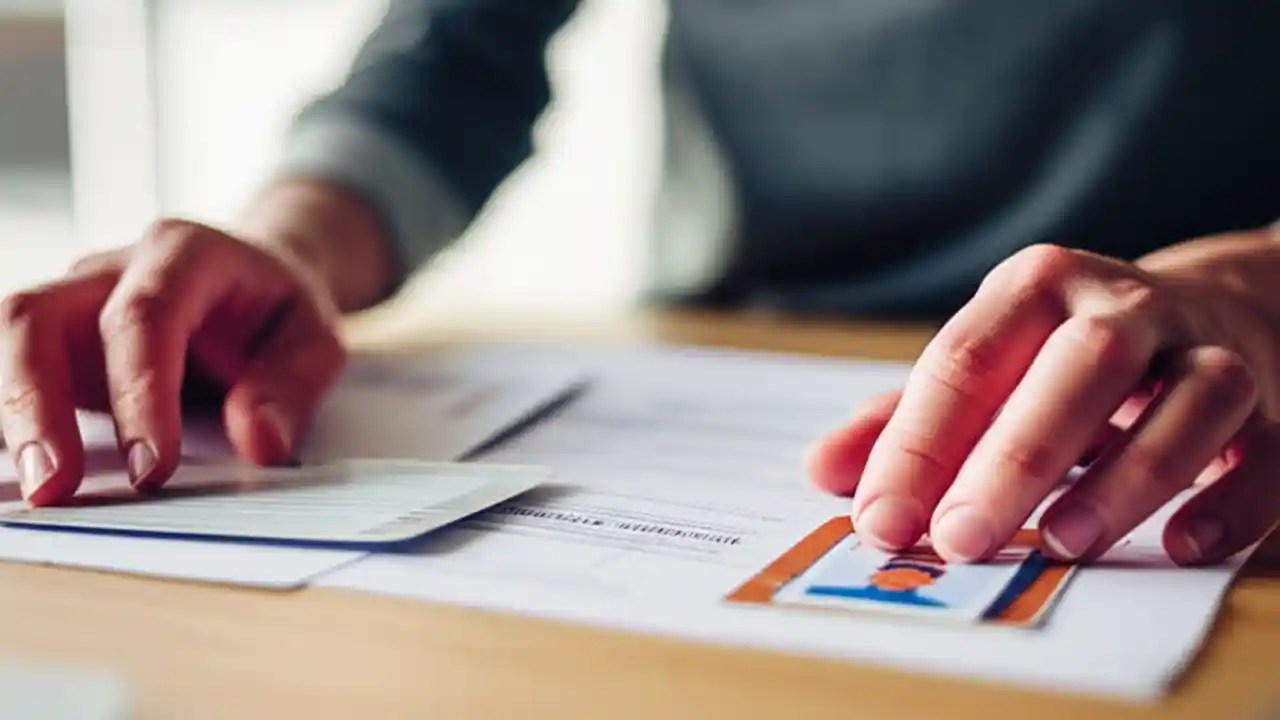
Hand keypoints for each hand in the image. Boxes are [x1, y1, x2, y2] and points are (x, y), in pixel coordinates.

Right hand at [0, 219, 346, 504]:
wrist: (255, 275)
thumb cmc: (278, 310)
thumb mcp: (316, 339)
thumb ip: (290, 386)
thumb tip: (258, 441)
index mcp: (184, 253)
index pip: (142, 316)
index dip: (139, 394)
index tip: (150, 468)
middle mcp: (110, 270)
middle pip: (37, 317)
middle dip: (33, 404)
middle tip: (54, 487)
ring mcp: (71, 302)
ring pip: (6, 339)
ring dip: (8, 416)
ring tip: (32, 491)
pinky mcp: (52, 343)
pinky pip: (8, 372)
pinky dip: (7, 420)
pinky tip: (16, 473)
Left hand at [809, 237, 1279, 565]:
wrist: (1214, 309)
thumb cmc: (1061, 359)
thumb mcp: (983, 371)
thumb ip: (903, 421)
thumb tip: (822, 472)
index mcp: (1033, 290)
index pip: (963, 362)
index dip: (917, 445)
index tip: (879, 522)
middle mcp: (1121, 305)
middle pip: (1074, 369)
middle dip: (1013, 457)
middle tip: (959, 539)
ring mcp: (1206, 348)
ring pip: (1186, 400)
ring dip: (1126, 476)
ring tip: (1063, 542)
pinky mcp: (1275, 402)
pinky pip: (1267, 449)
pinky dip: (1231, 498)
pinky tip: (1185, 546)